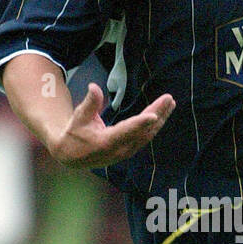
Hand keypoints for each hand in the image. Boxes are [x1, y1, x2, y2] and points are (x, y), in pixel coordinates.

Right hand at [49, 82, 175, 168]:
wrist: (72, 156)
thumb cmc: (74, 134)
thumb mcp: (78, 117)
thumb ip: (89, 103)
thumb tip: (94, 86)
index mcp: (106, 142)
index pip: (126, 131)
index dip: (141, 123)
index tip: (154, 115)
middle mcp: (119, 150)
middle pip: (143, 131)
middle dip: (158, 114)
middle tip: (169, 99)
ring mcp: (126, 152)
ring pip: (147, 135)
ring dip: (161, 119)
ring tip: (170, 103)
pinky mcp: (129, 151)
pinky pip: (146, 137)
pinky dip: (155, 125)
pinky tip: (162, 114)